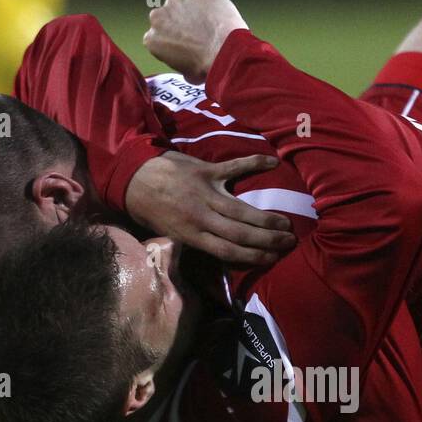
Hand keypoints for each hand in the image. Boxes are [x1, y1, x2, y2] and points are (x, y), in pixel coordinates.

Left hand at [125, 151, 294, 265]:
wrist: (131, 176)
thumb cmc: (151, 208)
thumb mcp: (168, 232)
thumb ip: (195, 241)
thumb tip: (221, 252)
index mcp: (192, 235)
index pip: (229, 251)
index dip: (254, 257)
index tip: (273, 259)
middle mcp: (202, 217)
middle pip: (241, 234)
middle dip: (268, 240)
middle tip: (289, 241)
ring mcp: (206, 192)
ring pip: (242, 210)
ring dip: (267, 218)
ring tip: (286, 223)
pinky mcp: (206, 170)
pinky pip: (235, 167)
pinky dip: (254, 163)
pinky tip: (273, 162)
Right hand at [143, 0, 246, 81]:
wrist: (225, 50)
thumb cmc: (208, 67)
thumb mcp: (188, 74)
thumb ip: (180, 61)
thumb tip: (187, 62)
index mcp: (152, 40)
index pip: (159, 35)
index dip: (174, 38)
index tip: (187, 42)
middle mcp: (157, 18)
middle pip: (167, 16)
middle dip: (180, 21)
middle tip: (200, 30)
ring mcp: (173, 0)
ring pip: (182, 1)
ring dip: (193, 8)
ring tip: (211, 21)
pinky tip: (215, 11)